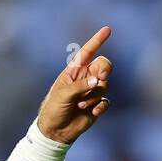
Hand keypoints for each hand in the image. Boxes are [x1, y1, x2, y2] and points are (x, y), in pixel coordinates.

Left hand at [36, 26, 112, 143]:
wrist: (55, 131)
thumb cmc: (54, 109)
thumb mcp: (63, 95)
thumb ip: (80, 86)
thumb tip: (97, 81)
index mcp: (74, 71)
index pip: (87, 52)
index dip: (97, 40)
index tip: (107, 29)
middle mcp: (85, 79)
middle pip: (103, 66)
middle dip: (105, 69)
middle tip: (100, 77)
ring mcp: (92, 92)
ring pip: (104, 85)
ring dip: (94, 95)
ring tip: (81, 105)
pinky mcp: (97, 105)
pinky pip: (105, 101)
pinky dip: (100, 106)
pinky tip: (92, 112)